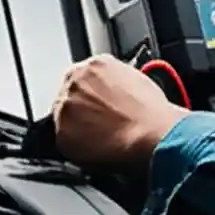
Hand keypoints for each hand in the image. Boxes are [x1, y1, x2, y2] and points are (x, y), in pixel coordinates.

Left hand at [51, 54, 189, 169]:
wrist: (151, 135)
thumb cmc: (152, 112)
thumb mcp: (137, 80)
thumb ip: (115, 80)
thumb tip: (112, 91)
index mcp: (96, 65)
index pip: (82, 76)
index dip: (91, 93)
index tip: (97, 104)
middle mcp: (76, 80)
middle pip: (70, 95)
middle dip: (81, 108)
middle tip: (99, 123)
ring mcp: (66, 106)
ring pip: (64, 117)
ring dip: (77, 127)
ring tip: (101, 138)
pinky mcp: (62, 133)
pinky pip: (64, 141)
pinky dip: (77, 147)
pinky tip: (97, 149)